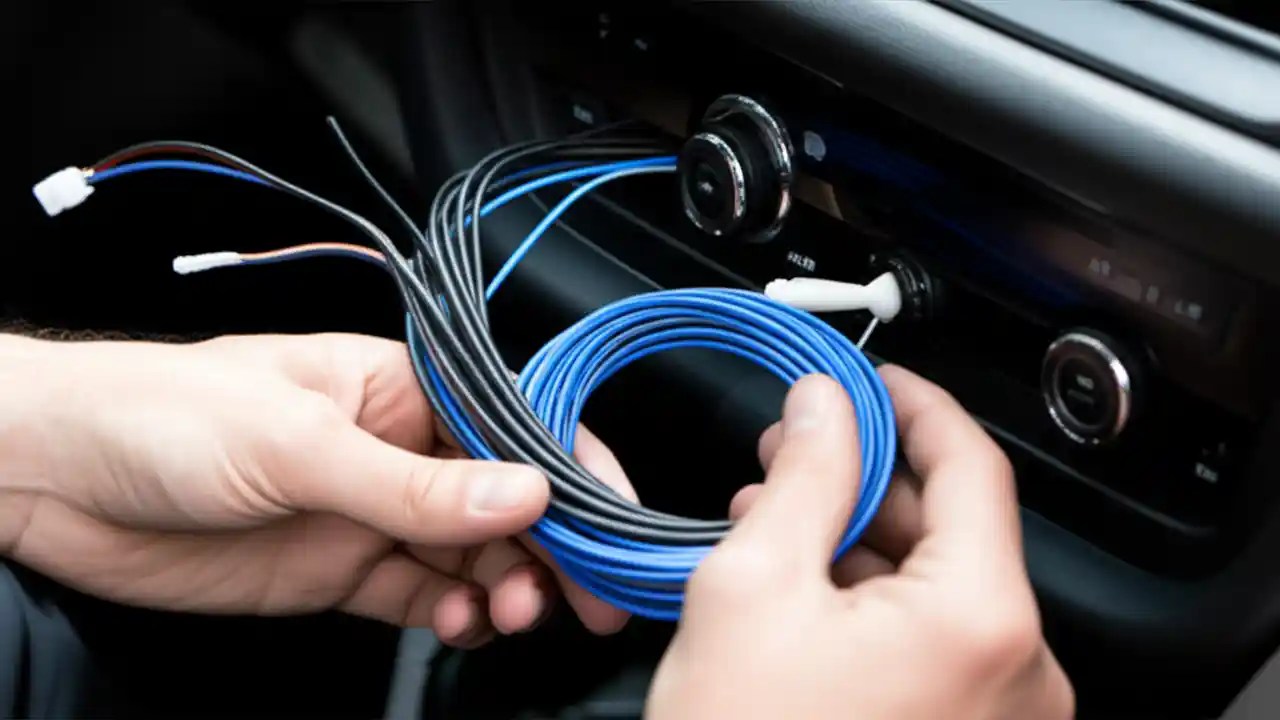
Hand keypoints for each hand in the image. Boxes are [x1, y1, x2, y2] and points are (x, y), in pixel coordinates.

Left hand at [0, 332, 632, 646]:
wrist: (55, 477)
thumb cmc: (160, 413)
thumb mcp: (298, 444)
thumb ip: (413, 484)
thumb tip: (520, 495)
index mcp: (400, 386)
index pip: (514, 424)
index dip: (571, 471)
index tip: (608, 522)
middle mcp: (398, 447)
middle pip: (506, 499)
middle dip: (552, 544)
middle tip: (581, 593)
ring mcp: (372, 513)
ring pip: (473, 555)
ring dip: (507, 587)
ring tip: (509, 613)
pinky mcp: (342, 569)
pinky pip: (423, 596)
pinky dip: (454, 617)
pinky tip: (458, 625)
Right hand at [646, 367, 1073, 719]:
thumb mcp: (753, 587)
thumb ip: (802, 476)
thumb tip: (823, 405)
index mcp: (981, 618)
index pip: (971, 464)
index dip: (913, 405)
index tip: (871, 379)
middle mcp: (1015, 669)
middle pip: (954, 525)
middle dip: (866, 478)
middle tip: (794, 448)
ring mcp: (998, 712)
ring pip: (938, 583)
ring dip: (860, 539)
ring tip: (777, 517)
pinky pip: (932, 638)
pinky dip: (873, 600)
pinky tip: (803, 583)